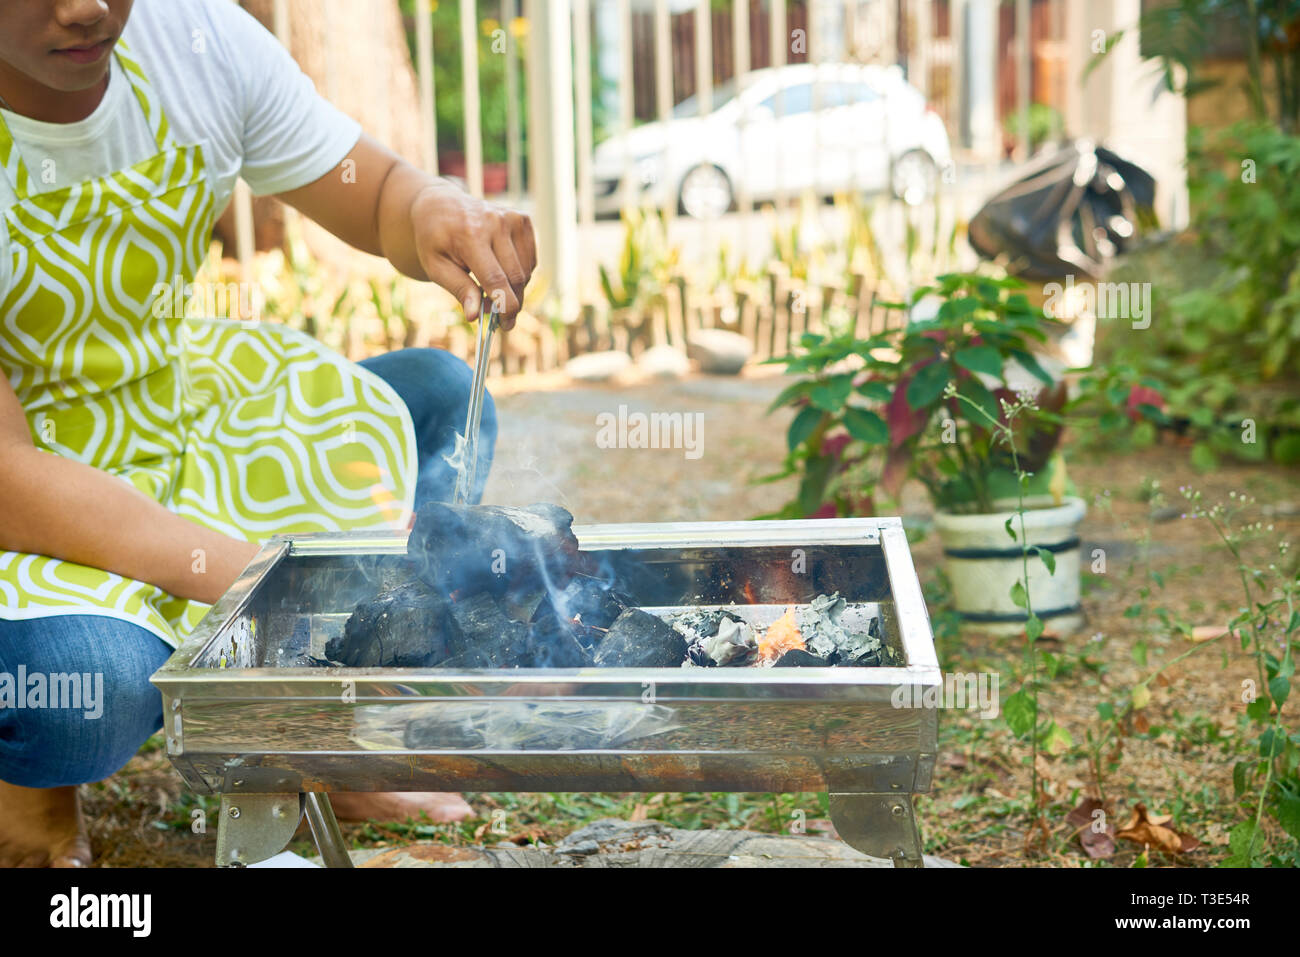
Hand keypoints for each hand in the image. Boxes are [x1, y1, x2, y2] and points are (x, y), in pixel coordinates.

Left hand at [410, 181, 535, 330]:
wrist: (441, 205)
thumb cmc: (435, 240)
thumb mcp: (436, 266)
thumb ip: (458, 289)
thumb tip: (475, 316)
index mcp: (470, 234)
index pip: (495, 279)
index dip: (504, 307)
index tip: (505, 325)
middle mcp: (496, 223)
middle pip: (516, 278)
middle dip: (509, 302)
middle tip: (494, 313)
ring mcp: (512, 218)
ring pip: (526, 271)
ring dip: (514, 289)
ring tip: (491, 289)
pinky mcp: (522, 219)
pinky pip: (530, 260)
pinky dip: (520, 273)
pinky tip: (501, 269)